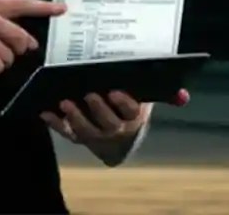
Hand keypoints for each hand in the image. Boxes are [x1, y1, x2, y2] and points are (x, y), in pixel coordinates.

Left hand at [41, 89, 189, 161]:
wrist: (119, 136)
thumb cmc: (130, 106)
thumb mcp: (147, 99)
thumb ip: (166, 94)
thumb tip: (183, 96)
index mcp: (133, 118)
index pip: (131, 112)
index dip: (124, 103)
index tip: (115, 91)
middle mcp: (115, 130)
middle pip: (108, 123)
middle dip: (98, 109)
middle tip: (88, 93)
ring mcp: (95, 135)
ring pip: (85, 131)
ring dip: (75, 118)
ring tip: (65, 102)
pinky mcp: (78, 137)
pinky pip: (65, 132)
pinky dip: (55, 123)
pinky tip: (45, 111)